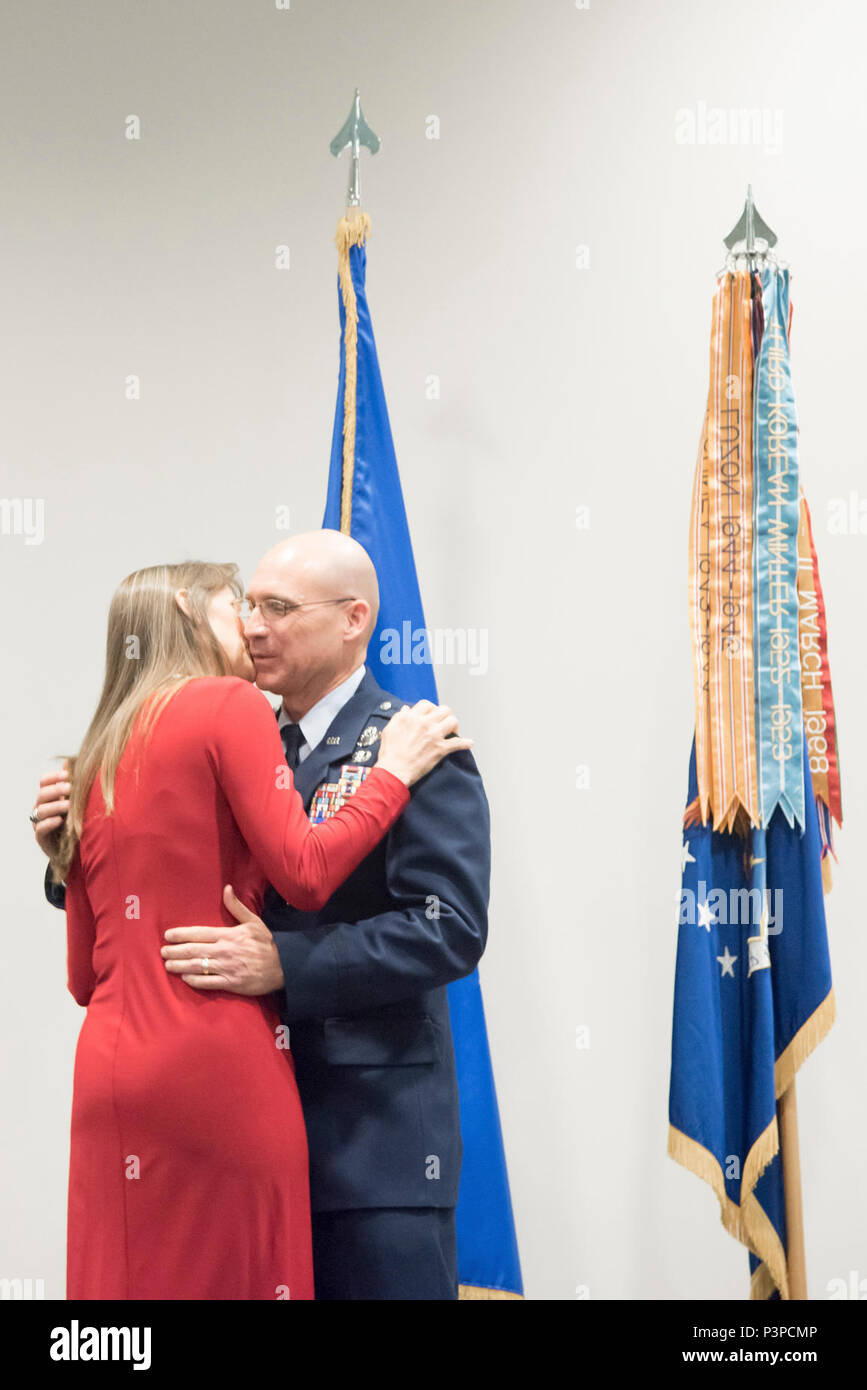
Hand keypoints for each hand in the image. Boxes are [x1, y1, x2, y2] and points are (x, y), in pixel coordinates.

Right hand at [32, 765, 70, 856]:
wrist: (75, 848)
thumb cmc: (75, 820)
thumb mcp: (76, 801)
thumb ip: (73, 784)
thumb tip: (71, 762)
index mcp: (48, 796)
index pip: (44, 782)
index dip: (53, 777)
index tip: (67, 775)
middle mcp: (41, 807)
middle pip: (42, 794)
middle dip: (56, 790)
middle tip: (70, 788)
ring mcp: (39, 822)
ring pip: (41, 811)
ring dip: (56, 806)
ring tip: (69, 806)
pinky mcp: (41, 837)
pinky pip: (40, 828)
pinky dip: (49, 823)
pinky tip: (60, 820)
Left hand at [161, 885, 284, 994]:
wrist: (284, 966)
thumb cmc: (267, 943)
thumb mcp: (254, 921)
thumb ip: (237, 907)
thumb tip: (226, 889)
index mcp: (228, 935)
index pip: (199, 933)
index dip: (181, 934)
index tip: (168, 935)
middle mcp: (224, 951)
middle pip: (194, 951)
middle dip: (176, 951)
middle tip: (162, 952)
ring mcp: (227, 968)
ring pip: (198, 967)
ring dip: (180, 966)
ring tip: (168, 965)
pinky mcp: (231, 983)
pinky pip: (208, 982)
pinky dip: (195, 981)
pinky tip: (185, 978)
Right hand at [377, 700, 472, 786]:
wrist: (394, 771)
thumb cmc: (389, 753)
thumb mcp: (389, 730)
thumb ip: (399, 717)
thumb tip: (406, 709)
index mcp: (411, 717)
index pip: (427, 705)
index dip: (431, 709)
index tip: (431, 716)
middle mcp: (424, 724)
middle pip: (444, 710)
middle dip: (445, 715)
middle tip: (443, 723)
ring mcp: (434, 736)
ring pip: (453, 721)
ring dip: (454, 726)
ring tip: (452, 732)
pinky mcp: (440, 749)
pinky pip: (458, 743)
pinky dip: (465, 743)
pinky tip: (469, 743)